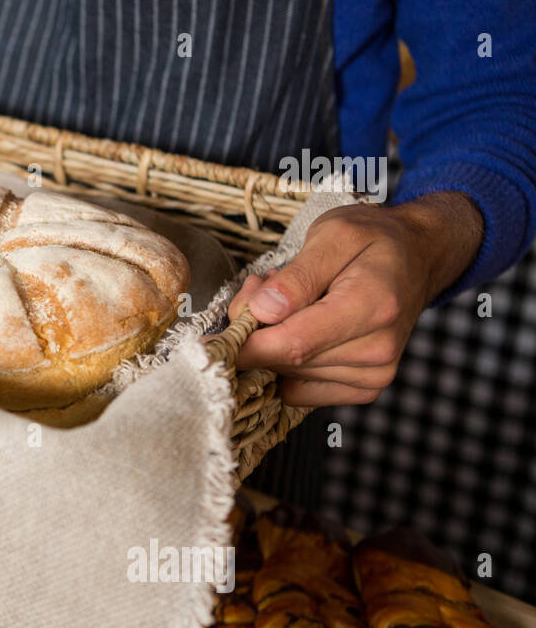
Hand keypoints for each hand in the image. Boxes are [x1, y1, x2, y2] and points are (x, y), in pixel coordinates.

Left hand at [227, 191, 482, 406]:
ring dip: (272, 346)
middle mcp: (378, 348)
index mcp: (372, 306)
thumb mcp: (332, 235)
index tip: (209, 344)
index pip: (293, 343)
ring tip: (291, 305)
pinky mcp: (365, 388)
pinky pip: (301, 392)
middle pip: (286, 361)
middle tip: (261, 290)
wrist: (418, 256)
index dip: (244, 347)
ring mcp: (375, 373)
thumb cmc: (372, 240)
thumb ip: (296, 277)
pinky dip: (287, 367)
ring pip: (289, 377)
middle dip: (256, 332)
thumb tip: (262, 312)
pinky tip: (300, 332)